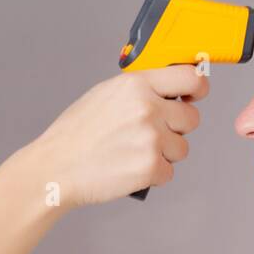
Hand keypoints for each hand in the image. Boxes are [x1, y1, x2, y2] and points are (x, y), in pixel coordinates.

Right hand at [26, 64, 207, 208]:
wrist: (55, 168)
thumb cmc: (74, 135)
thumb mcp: (104, 95)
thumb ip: (139, 89)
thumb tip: (169, 91)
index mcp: (136, 85)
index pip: (191, 78)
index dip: (198, 89)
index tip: (194, 97)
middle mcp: (147, 108)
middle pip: (191, 119)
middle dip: (175, 130)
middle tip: (148, 137)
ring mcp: (151, 138)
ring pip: (181, 148)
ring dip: (163, 155)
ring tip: (132, 154)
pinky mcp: (150, 167)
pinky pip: (169, 172)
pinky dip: (152, 176)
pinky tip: (128, 170)